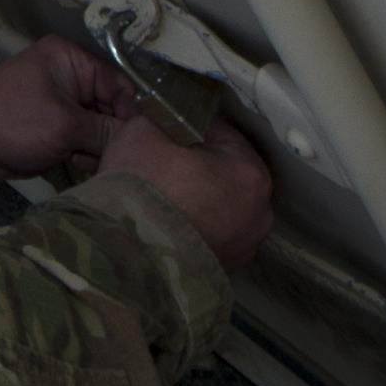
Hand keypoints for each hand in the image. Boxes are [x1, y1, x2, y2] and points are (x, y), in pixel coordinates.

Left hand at [0, 36, 140, 182]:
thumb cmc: (13, 123)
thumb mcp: (65, 126)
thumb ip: (105, 131)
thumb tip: (137, 138)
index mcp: (70, 60)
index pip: (117, 84)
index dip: (128, 113)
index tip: (135, 143)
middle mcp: (67, 76)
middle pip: (108, 107)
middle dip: (111, 134)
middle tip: (116, 160)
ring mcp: (58, 102)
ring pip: (95, 126)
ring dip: (96, 147)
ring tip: (93, 164)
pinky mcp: (50, 126)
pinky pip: (78, 138)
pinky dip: (82, 153)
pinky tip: (80, 167)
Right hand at [99, 114, 274, 270]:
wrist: (126, 261)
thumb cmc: (142, 191)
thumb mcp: (142, 131)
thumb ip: (159, 116)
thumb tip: (160, 114)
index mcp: (250, 171)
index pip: (219, 133)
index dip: (186, 129)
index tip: (161, 135)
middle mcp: (259, 211)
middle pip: (223, 171)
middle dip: (194, 166)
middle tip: (157, 166)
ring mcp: (245, 246)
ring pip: (217, 205)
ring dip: (194, 198)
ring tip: (158, 198)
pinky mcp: (226, 271)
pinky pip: (209, 234)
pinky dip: (192, 227)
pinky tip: (163, 224)